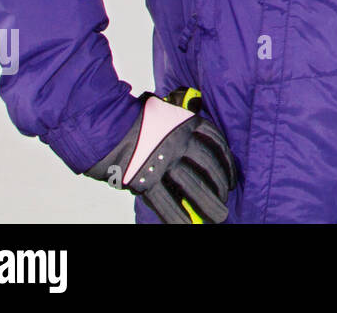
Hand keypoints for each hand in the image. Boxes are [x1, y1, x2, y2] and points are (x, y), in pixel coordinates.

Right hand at [85, 89, 236, 222]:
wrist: (104, 126)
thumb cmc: (134, 118)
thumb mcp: (165, 109)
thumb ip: (182, 118)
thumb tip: (197, 122)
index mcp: (186, 124)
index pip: (216, 143)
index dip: (227, 161)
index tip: (232, 174)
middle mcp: (178, 142)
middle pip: (208, 166)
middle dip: (221, 184)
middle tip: (226, 197)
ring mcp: (163, 162)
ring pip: (193, 185)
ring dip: (208, 202)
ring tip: (219, 214)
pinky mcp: (145, 180)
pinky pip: (166, 202)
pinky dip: (178, 216)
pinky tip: (189, 225)